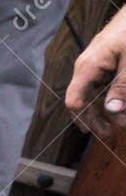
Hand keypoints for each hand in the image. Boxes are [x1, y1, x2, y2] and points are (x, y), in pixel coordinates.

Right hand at [66, 12, 125, 137]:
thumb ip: (122, 86)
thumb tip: (112, 110)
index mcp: (87, 67)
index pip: (75, 101)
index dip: (87, 119)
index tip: (105, 132)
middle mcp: (86, 68)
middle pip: (83, 102)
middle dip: (98, 119)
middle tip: (113, 133)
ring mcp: (95, 65)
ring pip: (94, 95)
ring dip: (107, 108)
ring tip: (121, 119)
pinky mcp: (105, 62)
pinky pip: (103, 84)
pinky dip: (112, 95)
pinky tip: (119, 103)